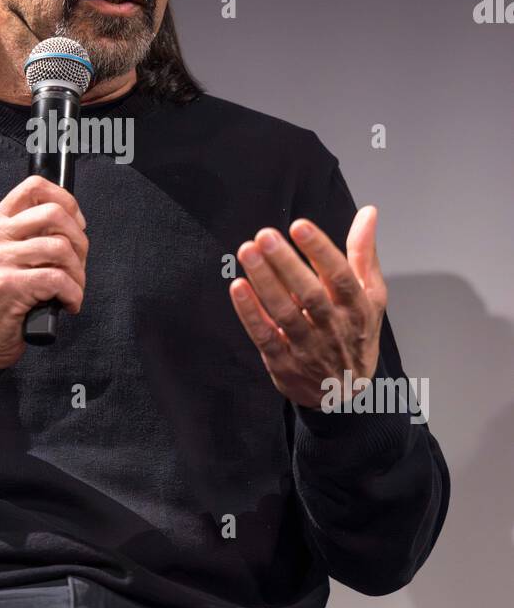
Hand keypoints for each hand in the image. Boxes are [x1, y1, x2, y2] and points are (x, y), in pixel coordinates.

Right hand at [0, 175, 88, 368]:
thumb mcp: (5, 255)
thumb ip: (30, 235)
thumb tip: (73, 223)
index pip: (34, 187)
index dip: (66, 200)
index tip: (77, 223)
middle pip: (54, 214)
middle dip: (79, 240)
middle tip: (79, 262)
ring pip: (61, 248)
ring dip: (79, 273)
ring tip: (73, 288)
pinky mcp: (8, 286)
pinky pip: (58, 280)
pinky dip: (73, 294)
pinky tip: (68, 303)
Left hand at [228, 205, 386, 407]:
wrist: (346, 394)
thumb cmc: (355, 333)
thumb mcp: (370, 296)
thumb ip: (364, 253)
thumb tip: (368, 213)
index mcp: (356, 308)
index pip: (341, 277)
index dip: (321, 251)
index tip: (300, 225)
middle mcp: (333, 328)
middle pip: (310, 295)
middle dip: (286, 263)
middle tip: (265, 235)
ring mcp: (307, 347)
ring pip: (284, 313)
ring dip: (264, 282)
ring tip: (247, 251)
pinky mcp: (282, 362)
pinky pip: (264, 336)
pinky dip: (250, 313)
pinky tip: (238, 287)